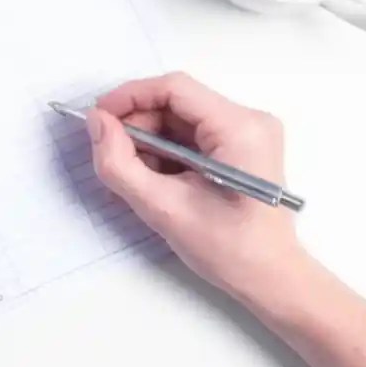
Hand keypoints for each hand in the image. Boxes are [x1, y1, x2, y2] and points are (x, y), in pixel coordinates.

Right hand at [86, 72, 304, 298]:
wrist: (269, 277)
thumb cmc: (225, 249)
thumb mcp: (162, 208)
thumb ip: (119, 163)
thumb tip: (96, 122)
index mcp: (239, 128)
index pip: (174, 89)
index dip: (129, 97)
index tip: (97, 121)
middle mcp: (249, 120)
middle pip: (177, 102)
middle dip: (138, 124)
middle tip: (112, 155)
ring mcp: (248, 132)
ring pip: (181, 118)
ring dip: (150, 140)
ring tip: (135, 174)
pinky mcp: (241, 146)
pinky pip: (192, 134)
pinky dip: (166, 151)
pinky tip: (156, 178)